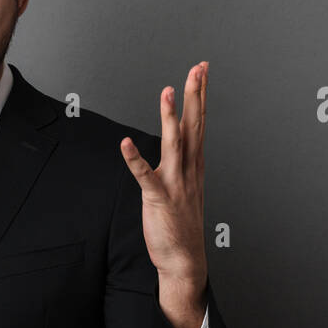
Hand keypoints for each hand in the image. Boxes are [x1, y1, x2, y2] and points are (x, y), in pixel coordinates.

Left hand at [119, 61, 209, 293]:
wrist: (185, 260)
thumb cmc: (182, 226)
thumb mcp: (186, 188)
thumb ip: (183, 165)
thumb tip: (180, 146)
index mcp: (195, 166)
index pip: (200, 123)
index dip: (200, 96)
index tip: (202, 71)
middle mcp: (189, 170)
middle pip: (194, 126)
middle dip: (195, 95)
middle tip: (198, 68)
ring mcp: (176, 184)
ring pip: (175, 144)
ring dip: (170, 118)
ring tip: (167, 92)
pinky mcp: (159, 199)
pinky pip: (145, 176)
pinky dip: (135, 159)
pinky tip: (125, 143)